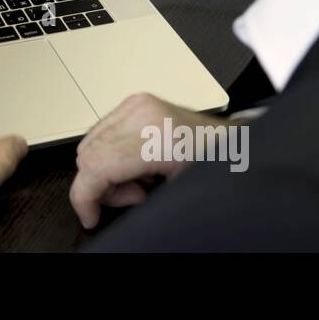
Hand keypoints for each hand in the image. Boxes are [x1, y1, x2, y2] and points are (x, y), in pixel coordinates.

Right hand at [70, 92, 229, 228]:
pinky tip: (136, 164)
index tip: (90, 216)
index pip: (95, 165)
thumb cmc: (217, 165)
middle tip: (131, 196)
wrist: (233, 144)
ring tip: (138, 181)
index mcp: (156, 136)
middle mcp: (142, 113)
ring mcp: (136, 104)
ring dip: (105, 171)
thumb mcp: (176, 192)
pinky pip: (100, 133)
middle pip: (88, 156)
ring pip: (89, 145)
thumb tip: (97, 210)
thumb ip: (131, 198)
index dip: (85, 198)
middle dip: (100, 186)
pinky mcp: (134, 103)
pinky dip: (110, 155)